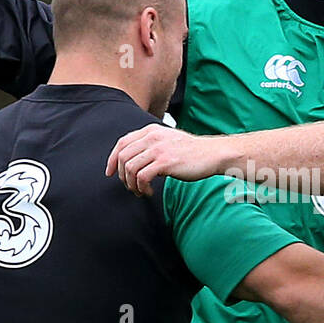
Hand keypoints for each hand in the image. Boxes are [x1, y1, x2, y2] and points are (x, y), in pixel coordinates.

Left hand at [106, 123, 227, 196]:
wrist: (213, 154)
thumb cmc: (192, 152)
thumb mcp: (168, 141)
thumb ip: (151, 145)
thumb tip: (132, 160)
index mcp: (151, 131)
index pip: (122, 143)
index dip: (111, 159)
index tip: (110, 173)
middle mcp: (152, 137)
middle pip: (122, 157)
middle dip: (121, 176)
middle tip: (130, 187)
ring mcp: (158, 149)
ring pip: (129, 168)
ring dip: (131, 184)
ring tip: (140, 191)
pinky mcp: (165, 162)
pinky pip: (141, 177)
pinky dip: (141, 188)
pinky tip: (148, 192)